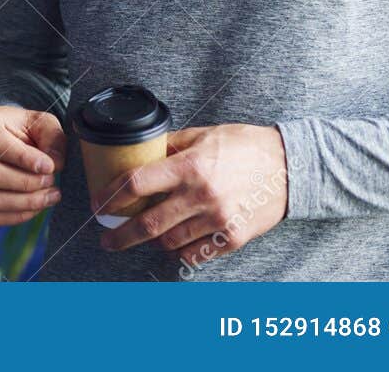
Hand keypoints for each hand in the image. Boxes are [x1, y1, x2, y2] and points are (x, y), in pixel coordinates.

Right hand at [0, 106, 65, 226]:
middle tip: (51, 180)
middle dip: (25, 182)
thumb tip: (54, 164)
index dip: (23, 158)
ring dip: (25, 202)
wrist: (13, 139)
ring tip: (50, 195)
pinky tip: (38, 205)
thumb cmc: (27, 129)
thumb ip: (52, 139)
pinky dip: (19, 215)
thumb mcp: (43, 123)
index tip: (49, 166)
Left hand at [95, 123, 287, 268]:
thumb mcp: (202, 134)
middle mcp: (201, 196)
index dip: (111, 195)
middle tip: (106, 238)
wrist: (290, 167)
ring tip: (144, 235)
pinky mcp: (232, 238)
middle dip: (121, 234)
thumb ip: (169, 146)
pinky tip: (174, 242)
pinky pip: (194, 254)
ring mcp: (218, 221)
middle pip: (148, 223)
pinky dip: (179, 250)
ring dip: (152, 240)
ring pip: (169, 241)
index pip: (138, 184)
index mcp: (190, 166)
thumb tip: (138, 153)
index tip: (98, 203)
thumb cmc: (244, 146)